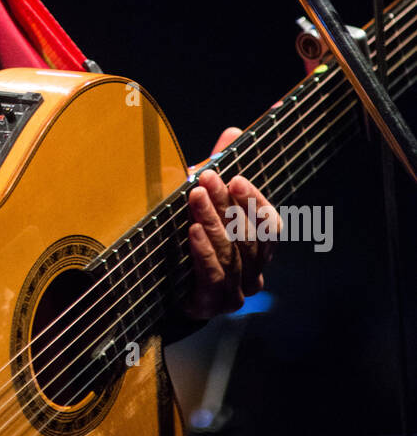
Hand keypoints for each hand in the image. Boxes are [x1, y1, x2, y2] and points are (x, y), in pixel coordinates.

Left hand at [183, 127, 280, 318]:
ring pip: (231, 253)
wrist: (163, 289)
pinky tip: (194, 230)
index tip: (235, 178)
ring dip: (214, 221)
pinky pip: (213, 276)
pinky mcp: (210, 305)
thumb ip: (222, 167)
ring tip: (195, 195)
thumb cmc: (192, 236)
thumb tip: (233, 130)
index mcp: (260, 248)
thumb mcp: (207, 199)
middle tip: (206, 177)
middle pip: (247, 236)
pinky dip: (204, 252)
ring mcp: (235, 292)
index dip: (254, 201)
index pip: (270, 225)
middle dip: (226, 204)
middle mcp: (254, 273)